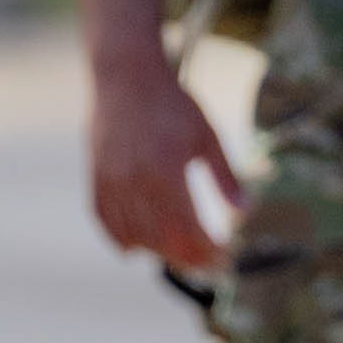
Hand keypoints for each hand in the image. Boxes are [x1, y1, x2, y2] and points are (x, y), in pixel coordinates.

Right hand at [86, 49, 241, 274]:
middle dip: (189, 259)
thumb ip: (225, 175)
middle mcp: (135, 182)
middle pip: (162, 241)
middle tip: (210, 266)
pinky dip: (122, 240)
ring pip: (134, 236)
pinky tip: (138, 249)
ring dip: (159, 253)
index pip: (189, 230)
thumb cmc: (171, 103)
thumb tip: (246, 210)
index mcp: (166, 171)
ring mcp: (111, 182)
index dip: (209, 251)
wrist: (125, 75)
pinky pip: (105, 221)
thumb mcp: (207, 135)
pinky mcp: (96, 178)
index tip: (226, 259)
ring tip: (182, 257)